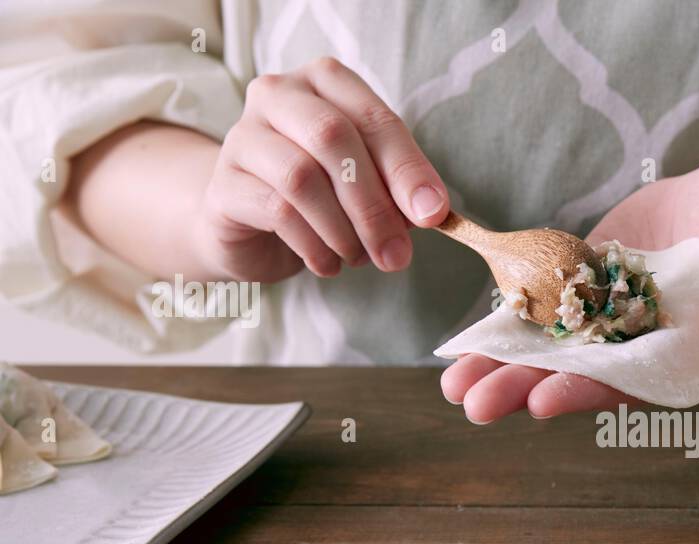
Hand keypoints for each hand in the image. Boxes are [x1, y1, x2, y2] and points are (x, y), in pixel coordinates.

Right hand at [191, 57, 448, 281]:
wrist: (249, 225)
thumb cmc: (321, 196)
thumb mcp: (368, 187)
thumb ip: (398, 191)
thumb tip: (430, 210)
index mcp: (324, 83)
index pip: (374, 118)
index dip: (408, 168)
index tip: (434, 214)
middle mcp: (278, 95)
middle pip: (332, 137)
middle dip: (374, 204)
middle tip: (396, 254)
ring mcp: (243, 136)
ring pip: (301, 176)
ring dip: (342, 229)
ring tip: (359, 258)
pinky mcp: (223, 184)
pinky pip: (276, 212)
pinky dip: (314, 246)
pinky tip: (328, 265)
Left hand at [442, 160, 698, 422]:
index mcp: (686, 349)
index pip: (634, 379)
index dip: (590, 388)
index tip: (543, 400)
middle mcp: (640, 348)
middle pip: (579, 375)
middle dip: (527, 388)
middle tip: (475, 406)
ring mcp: (606, 325)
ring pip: (550, 353)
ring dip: (503, 370)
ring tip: (454, 386)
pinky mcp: (581, 296)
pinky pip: (538, 316)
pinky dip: (502, 331)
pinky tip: (460, 347)